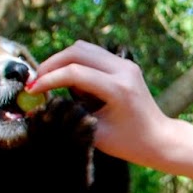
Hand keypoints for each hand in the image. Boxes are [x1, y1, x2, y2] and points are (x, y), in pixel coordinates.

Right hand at [27, 41, 172, 168]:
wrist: (160, 139)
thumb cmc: (130, 143)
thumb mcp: (96, 134)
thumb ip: (72, 115)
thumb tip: (46, 100)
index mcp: (119, 89)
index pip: (75, 72)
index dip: (49, 79)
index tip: (31, 90)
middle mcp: (124, 70)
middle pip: (77, 51)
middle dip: (52, 65)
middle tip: (36, 82)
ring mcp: (126, 64)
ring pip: (84, 48)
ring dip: (62, 61)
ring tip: (50, 82)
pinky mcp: (125, 65)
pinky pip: (93, 54)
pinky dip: (76, 62)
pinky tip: (69, 82)